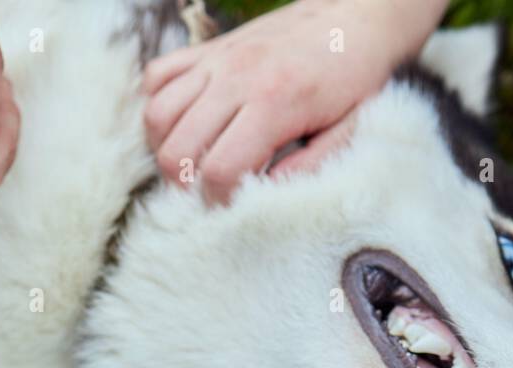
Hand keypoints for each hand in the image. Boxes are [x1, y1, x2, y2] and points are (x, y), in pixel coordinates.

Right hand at [143, 0, 446, 204]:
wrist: (356, 18)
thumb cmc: (356, 80)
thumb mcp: (348, 132)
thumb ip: (308, 169)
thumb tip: (262, 195)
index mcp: (273, 102)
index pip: (218, 170)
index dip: (219, 200)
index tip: (233, 204)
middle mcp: (235, 77)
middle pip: (176, 151)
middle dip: (186, 184)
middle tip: (210, 190)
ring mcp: (217, 60)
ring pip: (156, 116)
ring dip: (167, 149)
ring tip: (195, 161)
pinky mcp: (208, 48)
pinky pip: (156, 77)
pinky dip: (160, 106)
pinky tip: (186, 123)